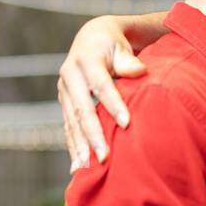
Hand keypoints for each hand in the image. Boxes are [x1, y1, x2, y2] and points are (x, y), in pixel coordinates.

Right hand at [58, 16, 147, 167]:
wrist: (90, 38)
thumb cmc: (113, 46)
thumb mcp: (121, 47)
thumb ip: (128, 60)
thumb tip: (140, 70)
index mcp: (86, 59)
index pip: (100, 84)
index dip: (112, 103)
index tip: (126, 123)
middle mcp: (69, 76)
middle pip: (81, 109)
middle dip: (93, 134)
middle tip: (105, 156)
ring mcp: (64, 91)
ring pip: (71, 122)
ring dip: (80, 146)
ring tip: (88, 167)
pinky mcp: (64, 103)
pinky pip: (67, 127)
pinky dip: (73, 147)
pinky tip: (77, 167)